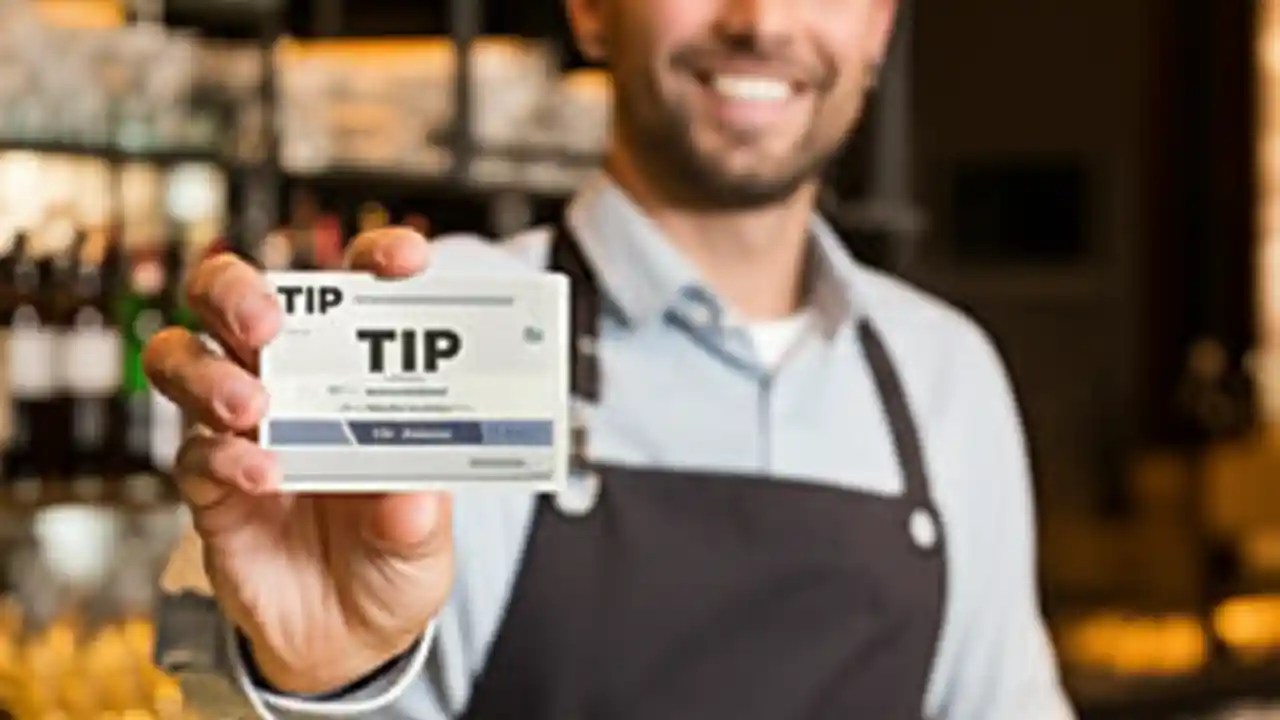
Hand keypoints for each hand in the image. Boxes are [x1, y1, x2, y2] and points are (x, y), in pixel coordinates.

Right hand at [144, 229, 453, 695]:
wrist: (348, 636)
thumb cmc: (393, 558)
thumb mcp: (428, 539)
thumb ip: (422, 517)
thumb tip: (413, 495)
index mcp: (357, 375)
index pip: (357, 291)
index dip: (375, 260)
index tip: (402, 262)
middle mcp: (293, 387)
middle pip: (236, 301)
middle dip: (240, 291)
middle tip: (266, 321)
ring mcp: (243, 431)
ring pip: (187, 361)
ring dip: (212, 373)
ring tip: (254, 407)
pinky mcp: (209, 487)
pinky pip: (195, 453)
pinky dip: (224, 458)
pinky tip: (263, 477)